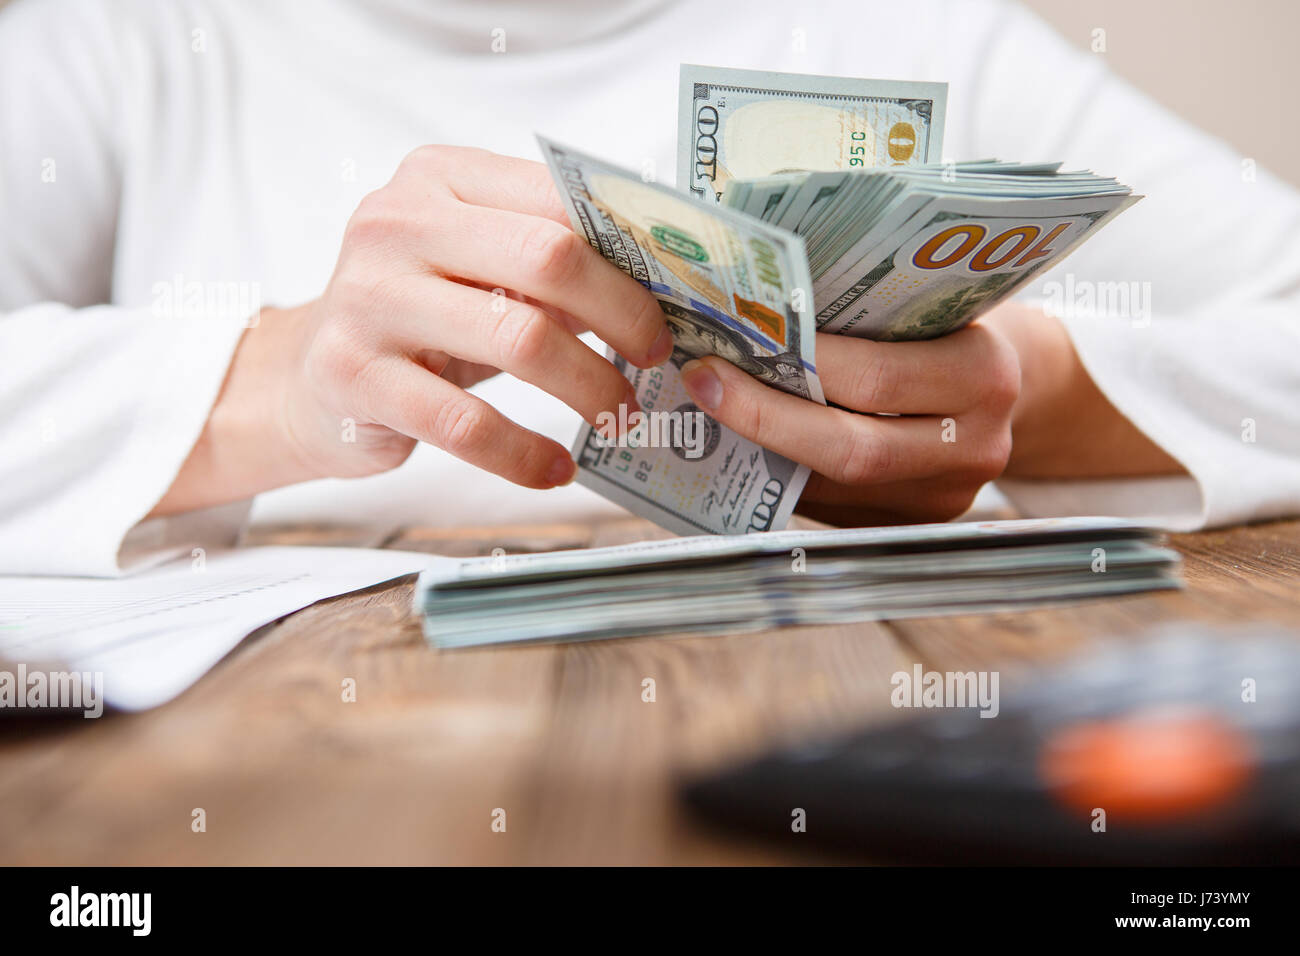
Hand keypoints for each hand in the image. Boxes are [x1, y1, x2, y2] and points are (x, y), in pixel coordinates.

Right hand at [153, 146, 672, 514]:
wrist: (307, 378)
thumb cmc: (420, 316)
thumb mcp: (475, 267)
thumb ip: (547, 257)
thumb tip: (663, 285)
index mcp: (437, 178)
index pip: (558, 200)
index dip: (629, 253)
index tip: (670, 297)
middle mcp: (396, 225)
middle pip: (548, 258)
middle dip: (622, 314)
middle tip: (654, 356)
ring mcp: (369, 300)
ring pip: (518, 340)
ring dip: (590, 387)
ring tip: (619, 414)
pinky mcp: (354, 377)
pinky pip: (466, 423)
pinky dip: (526, 453)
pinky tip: (556, 468)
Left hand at [679, 321, 1020, 525]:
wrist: (1014, 385)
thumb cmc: (953, 328)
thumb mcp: (928, 307)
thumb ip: (865, 317)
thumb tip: (754, 316)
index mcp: (984, 376)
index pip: (875, 381)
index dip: (797, 365)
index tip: (731, 341)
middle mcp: (974, 446)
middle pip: (850, 449)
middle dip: (764, 416)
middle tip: (703, 382)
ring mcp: (947, 497)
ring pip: (835, 485)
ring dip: (763, 449)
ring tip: (712, 410)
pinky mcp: (918, 523)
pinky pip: (836, 504)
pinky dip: (785, 473)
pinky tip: (747, 442)